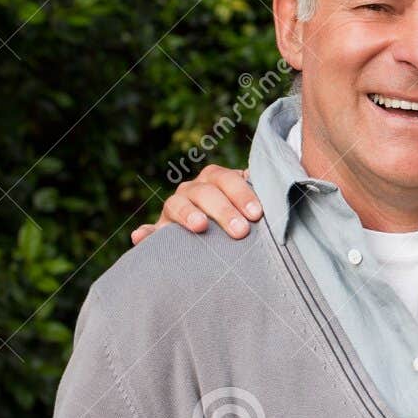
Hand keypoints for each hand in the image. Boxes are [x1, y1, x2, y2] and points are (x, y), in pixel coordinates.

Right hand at [131, 164, 261, 244]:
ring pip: (177, 205)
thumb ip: (258, 201)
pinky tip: (140, 237)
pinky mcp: (159, 230)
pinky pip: (149, 231)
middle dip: (224, 210)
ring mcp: (173, 209)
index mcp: (214, 180)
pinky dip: (144, 234)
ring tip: (200, 226)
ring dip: (188, 214)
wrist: (216, 236)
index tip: (257, 214)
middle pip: (204, 193)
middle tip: (241, 231)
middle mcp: (192, 191)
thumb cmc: (240, 219)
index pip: (226, 179)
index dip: (241, 194)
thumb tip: (277, 193)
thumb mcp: (249, 208)